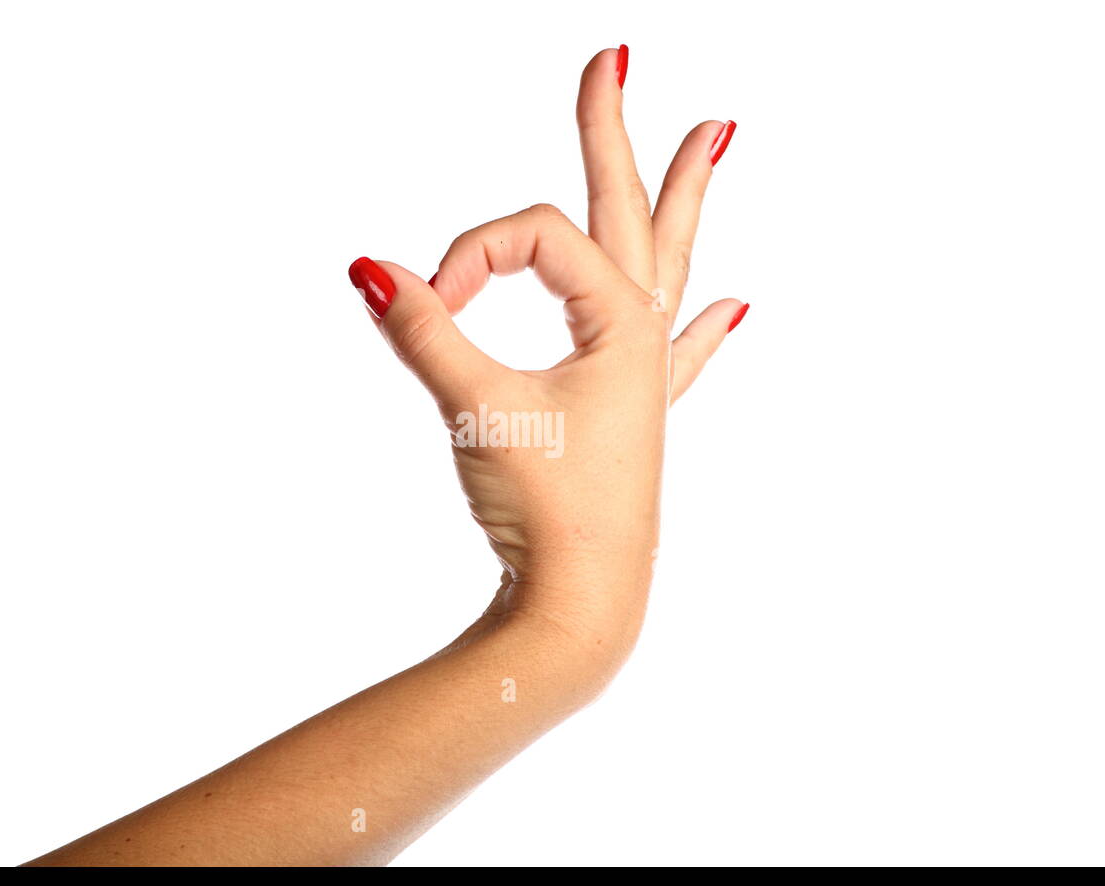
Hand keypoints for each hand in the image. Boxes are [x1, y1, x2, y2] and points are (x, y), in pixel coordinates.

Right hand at [349, 46, 745, 643]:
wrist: (583, 608)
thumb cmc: (548, 511)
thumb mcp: (478, 410)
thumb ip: (424, 334)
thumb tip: (367, 267)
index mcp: (617, 323)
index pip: (532, 239)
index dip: (469, 256)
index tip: (428, 301)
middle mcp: (639, 338)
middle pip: (630, 210)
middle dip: (612, 134)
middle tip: (616, 59)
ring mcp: (642, 378)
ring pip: (663, 266)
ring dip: (682, 199)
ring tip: (716, 135)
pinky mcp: (629, 420)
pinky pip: (674, 356)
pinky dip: (701, 328)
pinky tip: (737, 308)